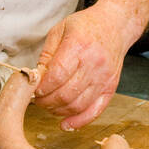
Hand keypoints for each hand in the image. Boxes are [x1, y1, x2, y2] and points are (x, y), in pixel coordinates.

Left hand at [33, 4, 131, 128]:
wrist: (115, 25)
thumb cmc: (87, 26)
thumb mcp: (60, 30)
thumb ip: (47, 55)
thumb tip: (35, 77)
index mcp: (79, 46)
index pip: (57, 75)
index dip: (42, 87)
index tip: (33, 89)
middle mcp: (94, 64)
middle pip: (66, 94)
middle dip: (46, 101)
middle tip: (38, 99)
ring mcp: (104, 78)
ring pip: (77, 105)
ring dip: (58, 111)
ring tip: (49, 106)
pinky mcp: (110, 88)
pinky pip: (95, 111)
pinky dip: (79, 121)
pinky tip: (66, 123)